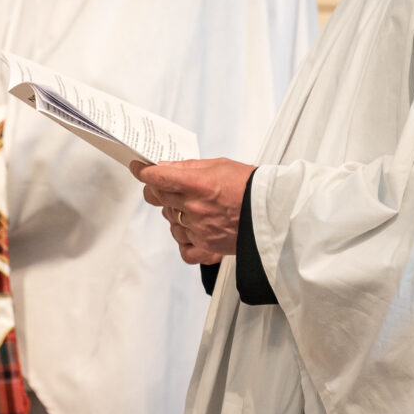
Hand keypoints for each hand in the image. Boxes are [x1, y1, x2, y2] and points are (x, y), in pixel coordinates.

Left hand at [130, 157, 253, 263]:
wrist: (274, 211)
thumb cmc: (251, 186)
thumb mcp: (219, 165)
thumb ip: (188, 167)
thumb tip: (166, 166)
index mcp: (197, 185)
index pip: (157, 178)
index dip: (143, 171)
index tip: (138, 168)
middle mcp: (194, 208)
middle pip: (160, 198)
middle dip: (160, 189)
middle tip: (170, 185)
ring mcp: (199, 230)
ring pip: (170, 221)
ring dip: (175, 213)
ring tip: (193, 207)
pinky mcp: (207, 247)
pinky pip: (184, 249)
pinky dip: (184, 240)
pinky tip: (191, 231)